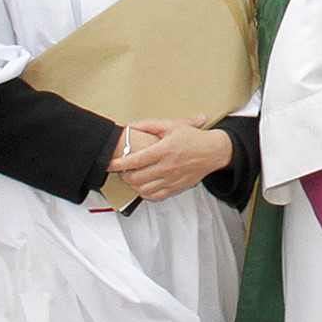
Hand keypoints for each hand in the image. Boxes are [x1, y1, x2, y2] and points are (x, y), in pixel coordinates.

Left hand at [113, 119, 233, 202]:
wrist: (213, 152)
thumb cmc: (193, 139)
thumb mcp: (172, 125)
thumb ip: (148, 125)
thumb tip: (130, 126)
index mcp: (163, 150)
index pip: (134, 161)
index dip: (118, 164)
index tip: (108, 164)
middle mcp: (166, 167)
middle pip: (135, 178)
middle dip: (124, 175)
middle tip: (122, 169)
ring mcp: (171, 180)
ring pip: (143, 189)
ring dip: (133, 184)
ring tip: (132, 177)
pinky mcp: (175, 188)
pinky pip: (155, 196)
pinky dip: (145, 193)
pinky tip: (144, 185)